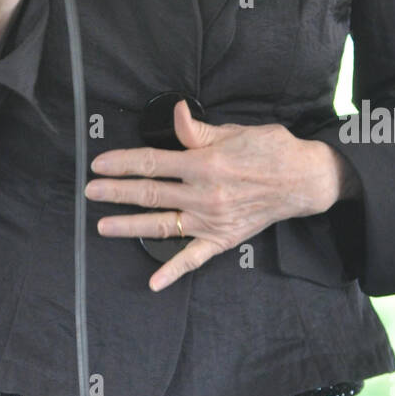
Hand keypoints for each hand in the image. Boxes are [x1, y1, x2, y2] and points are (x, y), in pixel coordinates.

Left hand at [84, 99, 350, 290]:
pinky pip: (194, 258)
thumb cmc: (270, 149)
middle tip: (90, 191)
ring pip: (162, 224)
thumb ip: (198, 130)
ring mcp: (211, 221)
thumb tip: (174, 113)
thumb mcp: (234, 131)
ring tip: (102, 226)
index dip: (123, 163)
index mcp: (204, 163)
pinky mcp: (223, 239)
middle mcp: (203, 195)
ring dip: (130, 226)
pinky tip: (152, 282)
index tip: (99, 164)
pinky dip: (173, 271)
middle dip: (116, 192)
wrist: (304, 180)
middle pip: (150, 193)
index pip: (153, 163)